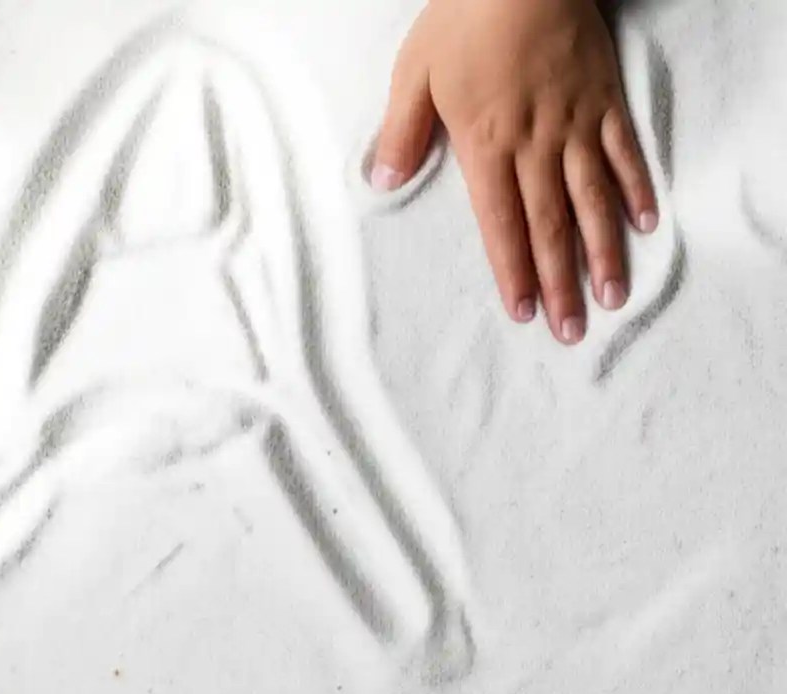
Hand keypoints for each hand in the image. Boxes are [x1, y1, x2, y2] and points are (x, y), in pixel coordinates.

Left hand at [374, 0, 657, 344]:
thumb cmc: (463, 19)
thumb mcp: (414, 73)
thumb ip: (401, 132)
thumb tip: (382, 182)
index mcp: (485, 145)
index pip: (500, 223)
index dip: (512, 270)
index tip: (524, 311)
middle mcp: (535, 145)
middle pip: (550, 225)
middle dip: (559, 282)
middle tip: (570, 330)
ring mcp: (575, 124)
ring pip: (592, 199)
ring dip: (601, 252)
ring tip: (611, 297)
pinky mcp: (604, 101)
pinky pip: (623, 153)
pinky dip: (635, 188)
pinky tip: (644, 223)